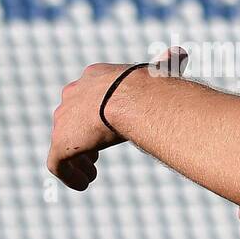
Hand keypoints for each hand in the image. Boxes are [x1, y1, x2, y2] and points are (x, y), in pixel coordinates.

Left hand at [47, 47, 186, 190]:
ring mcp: (63, 121)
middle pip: (70, 120)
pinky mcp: (60, 144)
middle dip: (82, 138)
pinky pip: (57, 165)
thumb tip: (182, 53)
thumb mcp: (158, 71)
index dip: (96, 116)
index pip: (87, 96)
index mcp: (93, 77)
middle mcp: (71, 96)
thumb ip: (166, 65)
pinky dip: (69, 176)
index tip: (106, 130)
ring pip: (63, 144)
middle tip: (95, 155)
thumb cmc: (148, 85)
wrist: (127, 98)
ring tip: (91, 173)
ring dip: (76, 160)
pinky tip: (83, 185)